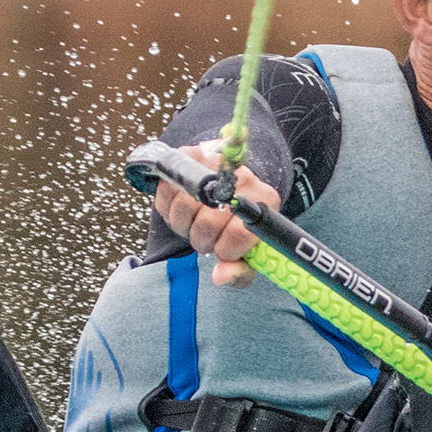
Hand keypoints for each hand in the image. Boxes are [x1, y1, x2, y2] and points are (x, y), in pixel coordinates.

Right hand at [151, 142, 276, 285]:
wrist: (230, 185)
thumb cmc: (238, 227)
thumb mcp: (247, 255)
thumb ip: (239, 272)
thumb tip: (219, 276)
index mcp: (264, 203)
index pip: (239, 233)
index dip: (224, 249)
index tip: (222, 251)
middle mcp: (243, 178)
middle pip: (207, 222)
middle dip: (201, 239)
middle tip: (205, 237)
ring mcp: (216, 163)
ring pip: (183, 206)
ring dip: (182, 224)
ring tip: (193, 223)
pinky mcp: (190, 154)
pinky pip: (167, 189)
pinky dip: (168, 206)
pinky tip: (181, 207)